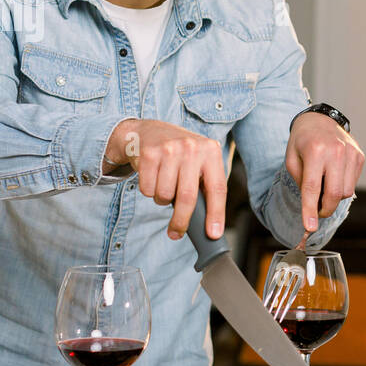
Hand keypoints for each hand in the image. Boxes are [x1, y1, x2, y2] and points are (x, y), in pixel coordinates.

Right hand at [105, 118, 225, 240]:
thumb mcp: (200, 162)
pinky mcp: (148, 154)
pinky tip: (153, 177)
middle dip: (181, 221)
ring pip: (164, 195)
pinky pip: (147, 189)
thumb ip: (207, 186)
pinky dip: (149, 191)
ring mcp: (169, 149)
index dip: (216, 214)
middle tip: (176, 233)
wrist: (150, 131)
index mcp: (211, 151)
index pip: (217, 188)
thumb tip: (211, 225)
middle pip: (188, 197)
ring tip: (165, 186)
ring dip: (162, 200)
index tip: (213, 233)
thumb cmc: (181, 154)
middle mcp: (192, 148)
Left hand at [286, 112, 364, 231]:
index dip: (310, 210)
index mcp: (315, 151)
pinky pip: (352, 184)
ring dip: (333, 197)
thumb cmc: (302, 142)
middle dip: (325, 209)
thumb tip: (313, 207)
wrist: (319, 120)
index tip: (309, 227)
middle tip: (316, 212)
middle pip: (334, 194)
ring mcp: (351, 153)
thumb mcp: (291, 160)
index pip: (312, 187)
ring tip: (323, 185)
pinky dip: (342, 187)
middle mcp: (336, 151)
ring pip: (346, 192)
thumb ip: (301, 183)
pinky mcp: (359, 156)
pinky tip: (333, 176)